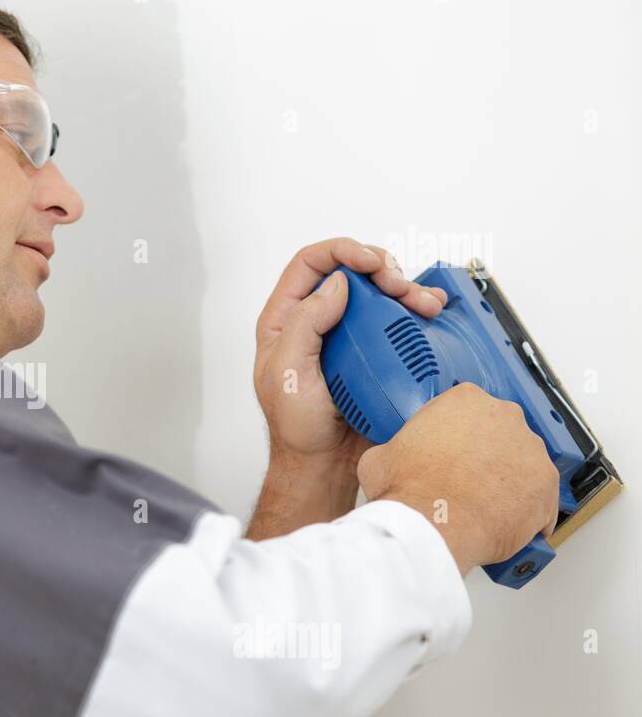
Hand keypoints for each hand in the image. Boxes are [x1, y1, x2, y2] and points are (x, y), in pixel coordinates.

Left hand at [253, 237, 449, 469]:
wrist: (326, 465)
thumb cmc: (297, 427)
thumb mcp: (287, 374)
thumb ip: (304, 325)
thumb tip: (336, 285)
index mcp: (286, 319)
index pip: (310, 264)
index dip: (341, 251)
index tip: (370, 263)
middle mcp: (317, 319)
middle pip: (351, 271)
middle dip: (381, 268)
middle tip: (399, 285)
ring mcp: (349, 334)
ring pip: (378, 292)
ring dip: (406, 288)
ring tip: (424, 303)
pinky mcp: (376, 350)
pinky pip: (398, 319)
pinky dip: (417, 310)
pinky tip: (432, 312)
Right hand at [357, 383, 560, 572]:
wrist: (432, 525)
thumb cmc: (408, 490)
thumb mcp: (380, 459)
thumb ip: (395, 450)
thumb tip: (393, 460)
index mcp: (464, 400)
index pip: (466, 410)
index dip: (455, 435)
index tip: (449, 452)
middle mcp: (504, 416)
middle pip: (499, 432)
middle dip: (486, 454)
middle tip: (465, 479)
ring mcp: (531, 450)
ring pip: (522, 463)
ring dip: (508, 481)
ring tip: (485, 506)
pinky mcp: (547, 485)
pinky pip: (541, 499)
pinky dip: (528, 512)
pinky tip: (507, 524)